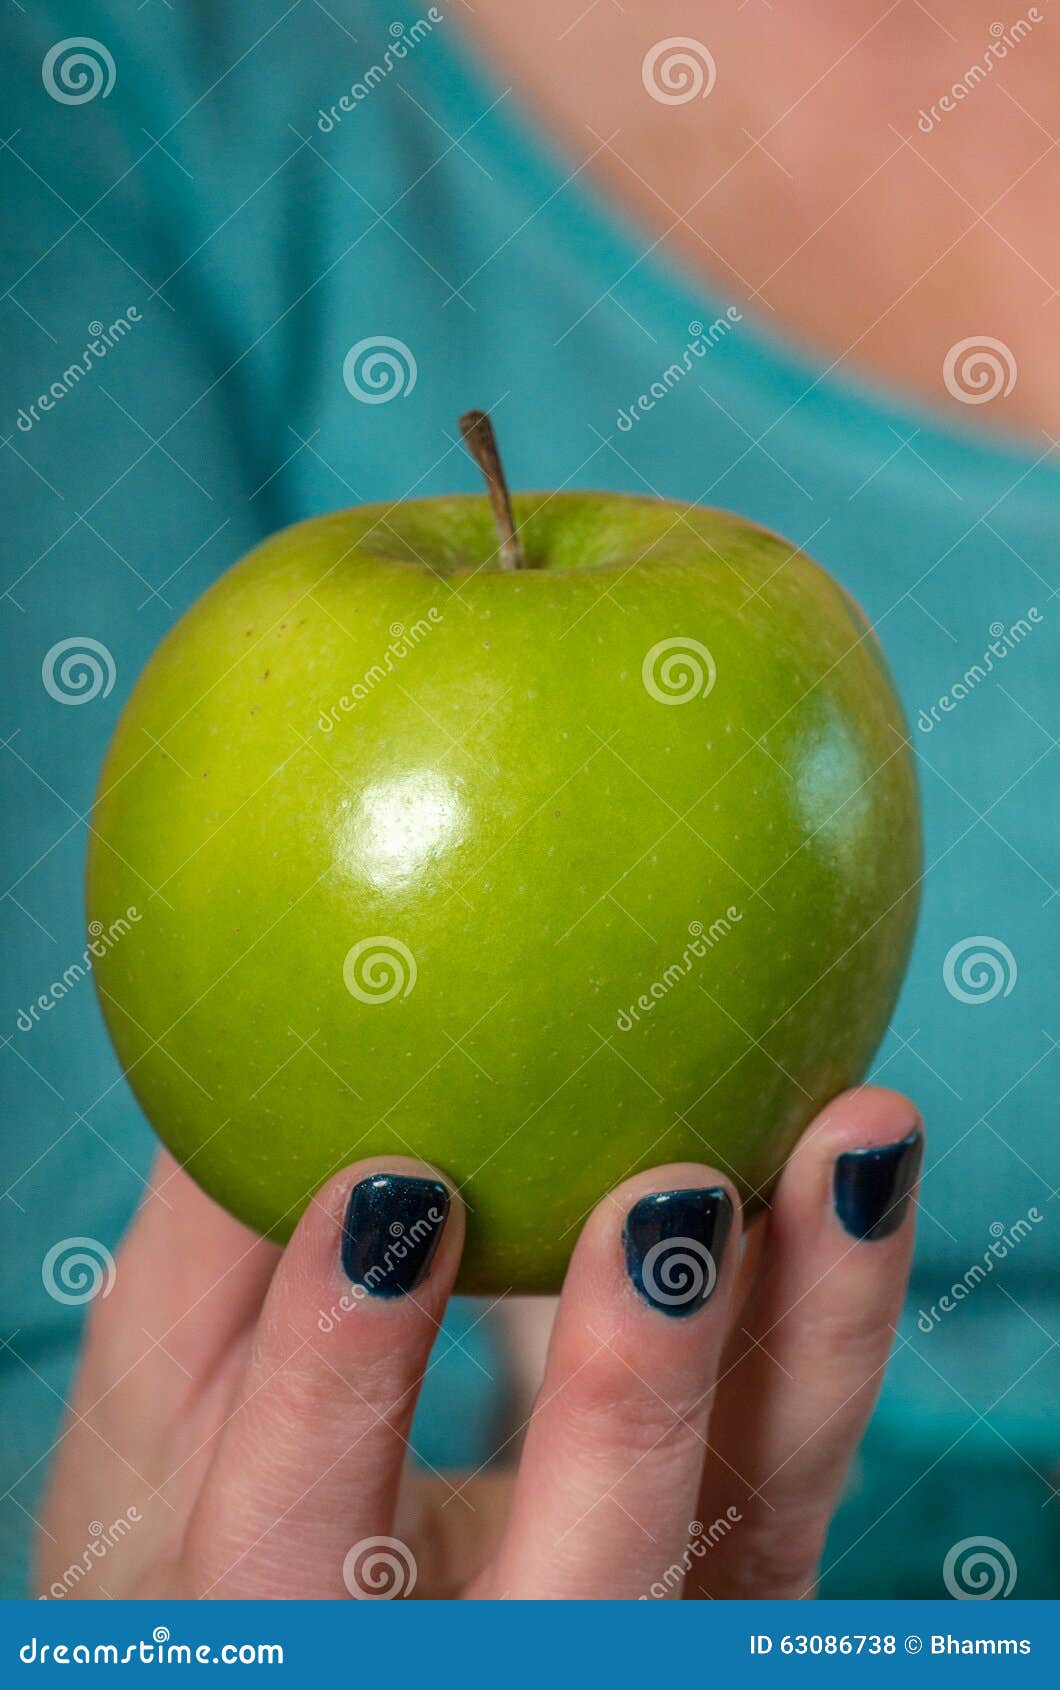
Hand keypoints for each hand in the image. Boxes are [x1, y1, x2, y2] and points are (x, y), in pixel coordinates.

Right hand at [38, 1086, 920, 1599]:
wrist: (380, 1621)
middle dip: (629, 1411)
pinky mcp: (745, 1581)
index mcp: (293, 1628)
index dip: (340, 1381)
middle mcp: (492, 1666)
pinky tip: (857, 1154)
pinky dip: (842, 1301)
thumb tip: (254, 1032)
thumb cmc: (247, 1505)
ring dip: (815, 1328)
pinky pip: (806, 1443)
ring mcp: (639, 1635)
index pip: (298, 1541)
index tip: (394, 1186)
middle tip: (665, 1197)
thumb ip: (199, 1255)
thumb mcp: (170, 1414)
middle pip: (580, 1602)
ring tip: (850, 1134)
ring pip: (757, 1518)